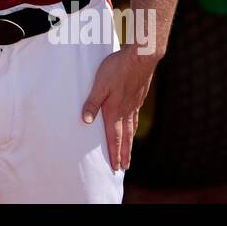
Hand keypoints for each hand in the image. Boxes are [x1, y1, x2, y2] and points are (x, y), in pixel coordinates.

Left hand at [81, 46, 157, 172]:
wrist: (141, 57)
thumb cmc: (117, 69)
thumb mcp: (100, 84)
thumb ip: (92, 103)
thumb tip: (86, 121)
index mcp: (115, 110)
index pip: (114, 137)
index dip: (114, 152)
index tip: (116, 167)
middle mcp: (126, 111)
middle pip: (125, 137)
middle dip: (123, 153)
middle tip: (124, 168)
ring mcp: (134, 104)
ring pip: (131, 128)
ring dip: (129, 143)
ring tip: (129, 154)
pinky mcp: (138, 97)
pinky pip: (135, 117)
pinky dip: (134, 127)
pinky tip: (134, 126)